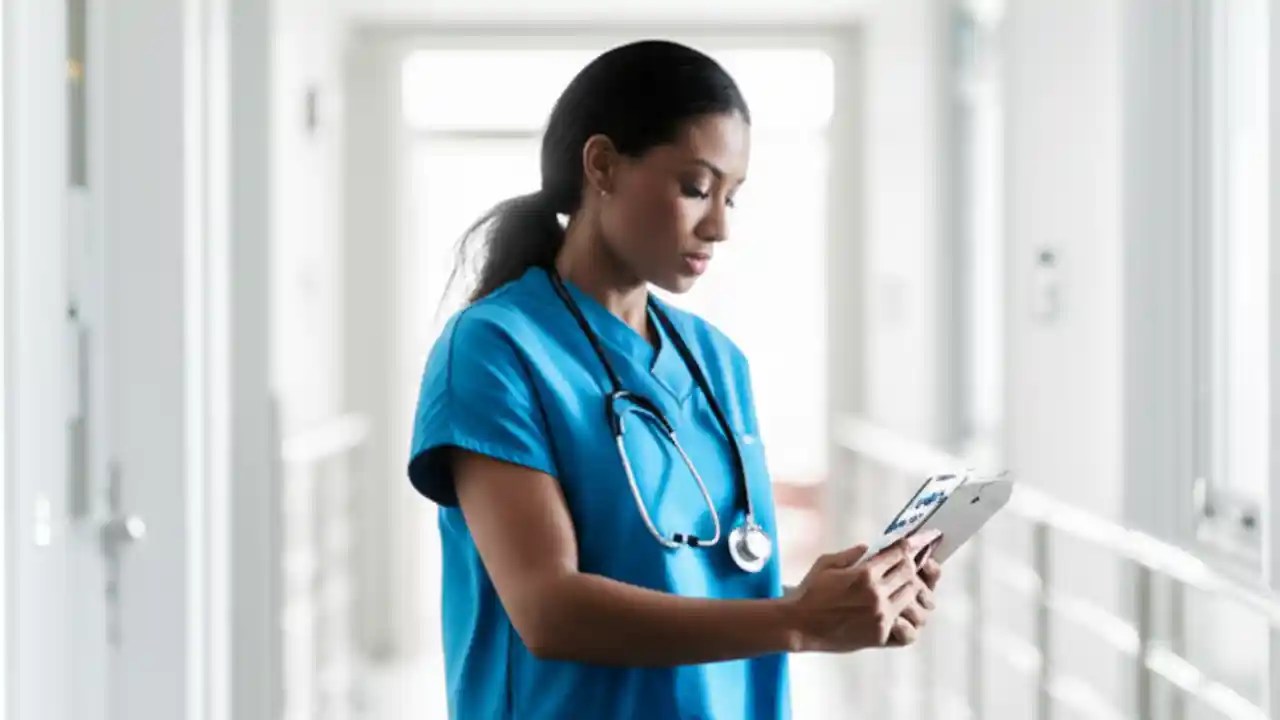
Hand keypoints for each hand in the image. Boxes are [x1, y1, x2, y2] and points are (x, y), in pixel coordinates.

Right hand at [785, 530, 941, 652]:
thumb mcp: (827, 563)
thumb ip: (852, 554)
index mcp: (864, 574)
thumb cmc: (809, 592)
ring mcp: (881, 616)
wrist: (799, 625)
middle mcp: (877, 594)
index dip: (907, 546)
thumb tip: (871, 548)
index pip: (898, 554)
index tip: (912, 542)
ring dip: (908, 586)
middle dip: (909, 564)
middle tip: (907, 561)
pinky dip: (904, 610)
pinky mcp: (880, 634)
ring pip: (911, 595)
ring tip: (901, 583)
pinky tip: (897, 605)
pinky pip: (905, 621)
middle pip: (909, 573)